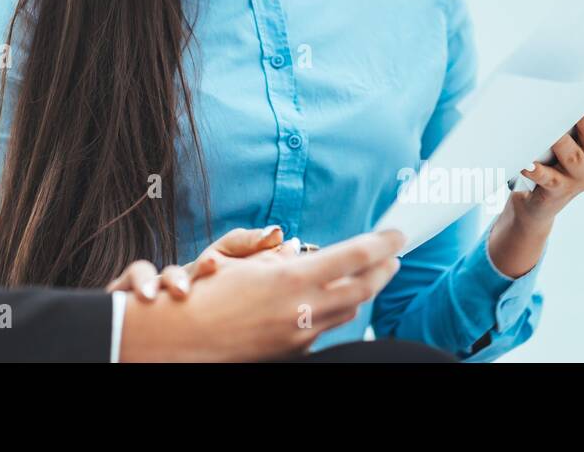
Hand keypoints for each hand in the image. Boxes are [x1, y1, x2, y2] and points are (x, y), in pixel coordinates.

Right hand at [119, 229, 406, 361]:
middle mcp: (303, 309)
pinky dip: (337, 308)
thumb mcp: (243, 265)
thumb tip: (299, 248)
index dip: (382, 243)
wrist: (185, 342)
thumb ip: (277, 255)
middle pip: (363, 287)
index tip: (398, 233)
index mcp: (292, 279)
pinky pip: (326, 326)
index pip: (354, 257)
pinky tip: (334, 298)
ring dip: (364, 289)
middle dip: (384, 268)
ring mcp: (302, 334)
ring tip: (372, 272)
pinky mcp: (295, 350)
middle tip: (396, 253)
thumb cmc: (206, 296)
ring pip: (349, 310)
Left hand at [511, 46, 583, 227]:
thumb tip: (547, 72)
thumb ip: (562, 106)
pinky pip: (548, 179)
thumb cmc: (548, 154)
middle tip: (573, 90)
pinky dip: (536, 170)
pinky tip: (525, 162)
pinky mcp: (562, 191)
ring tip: (545, 128)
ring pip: (572, 153)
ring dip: (558, 140)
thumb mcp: (561, 129)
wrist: (537, 203)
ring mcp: (583, 175)